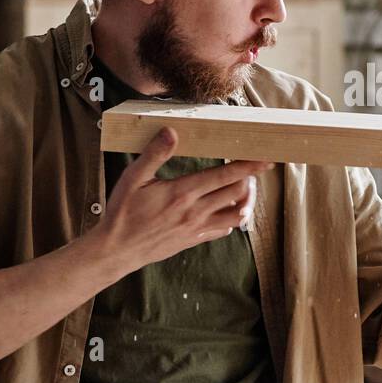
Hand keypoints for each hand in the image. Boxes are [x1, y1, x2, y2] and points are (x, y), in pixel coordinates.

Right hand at [88, 127, 273, 274]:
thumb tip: (171, 131)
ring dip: (245, 200)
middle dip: (250, 179)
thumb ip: (155, 154)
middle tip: (254, 168)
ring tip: (244, 188)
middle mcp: (195, 211)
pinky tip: (227, 210)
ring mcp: (196, 228)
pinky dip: (231, 219)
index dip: (249, 166)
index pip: (225, 175)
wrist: (115, 251)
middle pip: (236, 193)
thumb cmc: (122, 213)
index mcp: (183, 192)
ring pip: (236, 214)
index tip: (265, 159)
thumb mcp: (133, 178)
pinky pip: (222, 230)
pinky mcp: (193, 240)